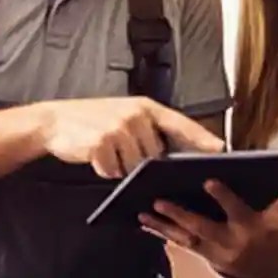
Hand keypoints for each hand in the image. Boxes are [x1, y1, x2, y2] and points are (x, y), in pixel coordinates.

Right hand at [37, 97, 223, 178]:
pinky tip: (96, 157)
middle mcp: (135, 114)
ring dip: (122, 167)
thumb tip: (169, 158)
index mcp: (145, 107)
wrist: (54, 121)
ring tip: (107, 152)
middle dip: (142, 163)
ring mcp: (119, 127)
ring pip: (135, 166)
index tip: (222, 149)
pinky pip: (113, 170)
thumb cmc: (92, 120)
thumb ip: (147, 131)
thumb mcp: (123, 116)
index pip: (181, 124)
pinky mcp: (102, 142)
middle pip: (156, 155)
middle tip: (121, 151)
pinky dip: (106, 170)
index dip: (202, 138)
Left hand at [139, 181, 277, 277]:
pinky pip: (183, 245)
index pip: (237, 210)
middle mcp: (232, 243)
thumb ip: (249, 190)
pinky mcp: (207, 260)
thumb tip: (227, 164)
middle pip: (203, 228)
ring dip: (163, 226)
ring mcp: (217, 255)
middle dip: (180, 215)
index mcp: (250, 226)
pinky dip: (164, 233)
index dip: (223, 196)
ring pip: (187, 240)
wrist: (273, 265)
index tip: (209, 181)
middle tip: (159, 201)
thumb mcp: (268, 208)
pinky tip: (148, 224)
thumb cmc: (268, 226)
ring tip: (143, 213)